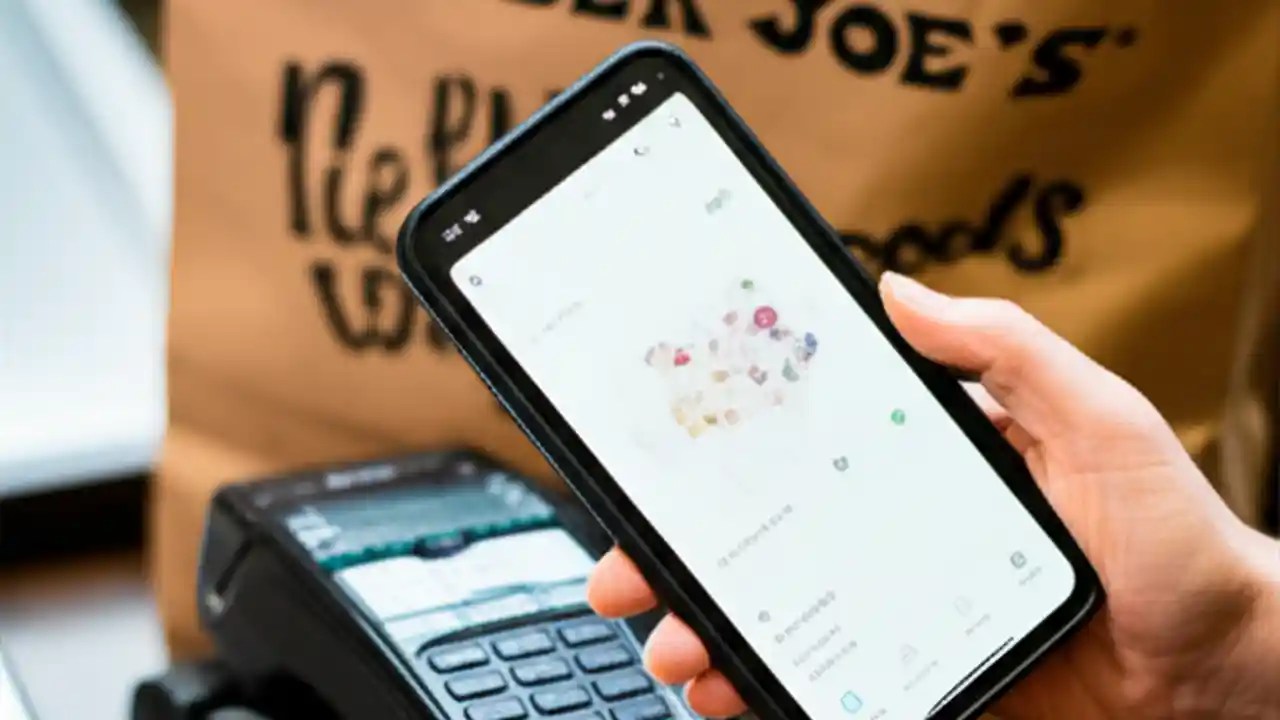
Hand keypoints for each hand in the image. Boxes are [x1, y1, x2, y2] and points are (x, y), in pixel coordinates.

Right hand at [587, 272, 1279, 718]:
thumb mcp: (1095, 417)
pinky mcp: (909, 678)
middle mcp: (888, 536)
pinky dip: (762, 691)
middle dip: (677, 557)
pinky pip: (820, 685)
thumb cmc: (1171, 534)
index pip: (797, 453)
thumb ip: (1006, 351)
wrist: (1220, 666)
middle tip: (622, 575)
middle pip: (761, 541)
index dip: (717, 461)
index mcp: (916, 467)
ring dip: (706, 631)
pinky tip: (728, 692)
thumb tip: (903, 291)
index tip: (656, 465)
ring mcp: (893, 612)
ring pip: (774, 618)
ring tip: (674, 648)